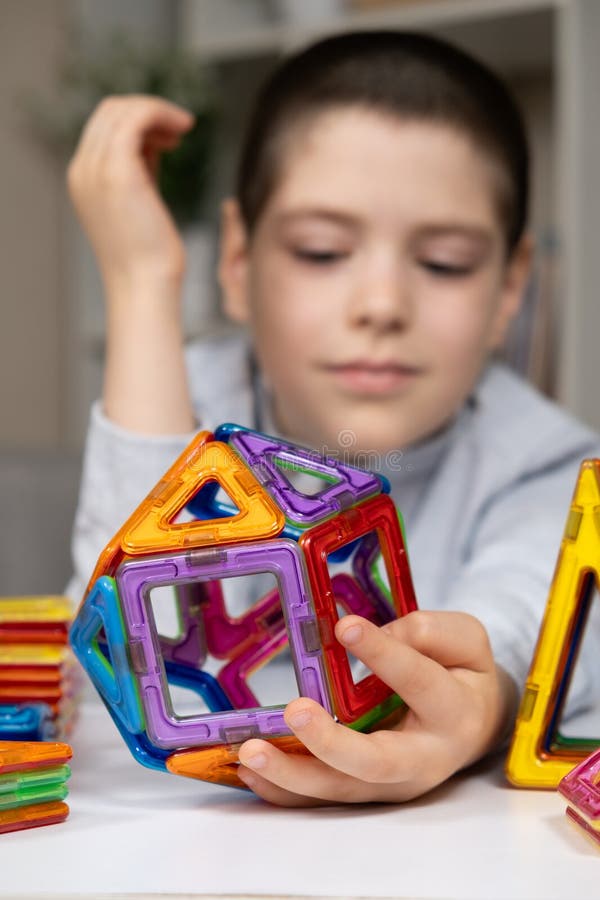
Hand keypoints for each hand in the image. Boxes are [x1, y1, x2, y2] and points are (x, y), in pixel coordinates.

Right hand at [67, 95, 193, 291]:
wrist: (144, 286)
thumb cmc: (149, 257)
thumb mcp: (139, 204)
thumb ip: (141, 171)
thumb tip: (155, 144)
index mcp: (83, 179)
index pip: (103, 127)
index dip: (138, 122)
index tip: (169, 138)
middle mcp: (82, 170)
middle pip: (109, 111)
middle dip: (148, 111)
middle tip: (180, 129)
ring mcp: (95, 169)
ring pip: (122, 110)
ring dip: (158, 111)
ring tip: (183, 129)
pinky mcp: (117, 171)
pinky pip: (136, 118)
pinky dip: (161, 113)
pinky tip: (182, 129)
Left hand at [237, 611, 516, 805]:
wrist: (476, 724)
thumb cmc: (464, 674)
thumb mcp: (465, 641)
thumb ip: (427, 632)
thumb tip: (373, 635)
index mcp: (454, 712)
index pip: (418, 682)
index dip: (383, 654)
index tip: (346, 627)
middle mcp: (423, 759)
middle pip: (375, 762)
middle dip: (330, 742)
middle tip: (295, 711)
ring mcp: (391, 785)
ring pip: (340, 789)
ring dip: (291, 775)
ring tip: (250, 752)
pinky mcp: (364, 792)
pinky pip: (320, 798)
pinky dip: (282, 789)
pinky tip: (249, 771)